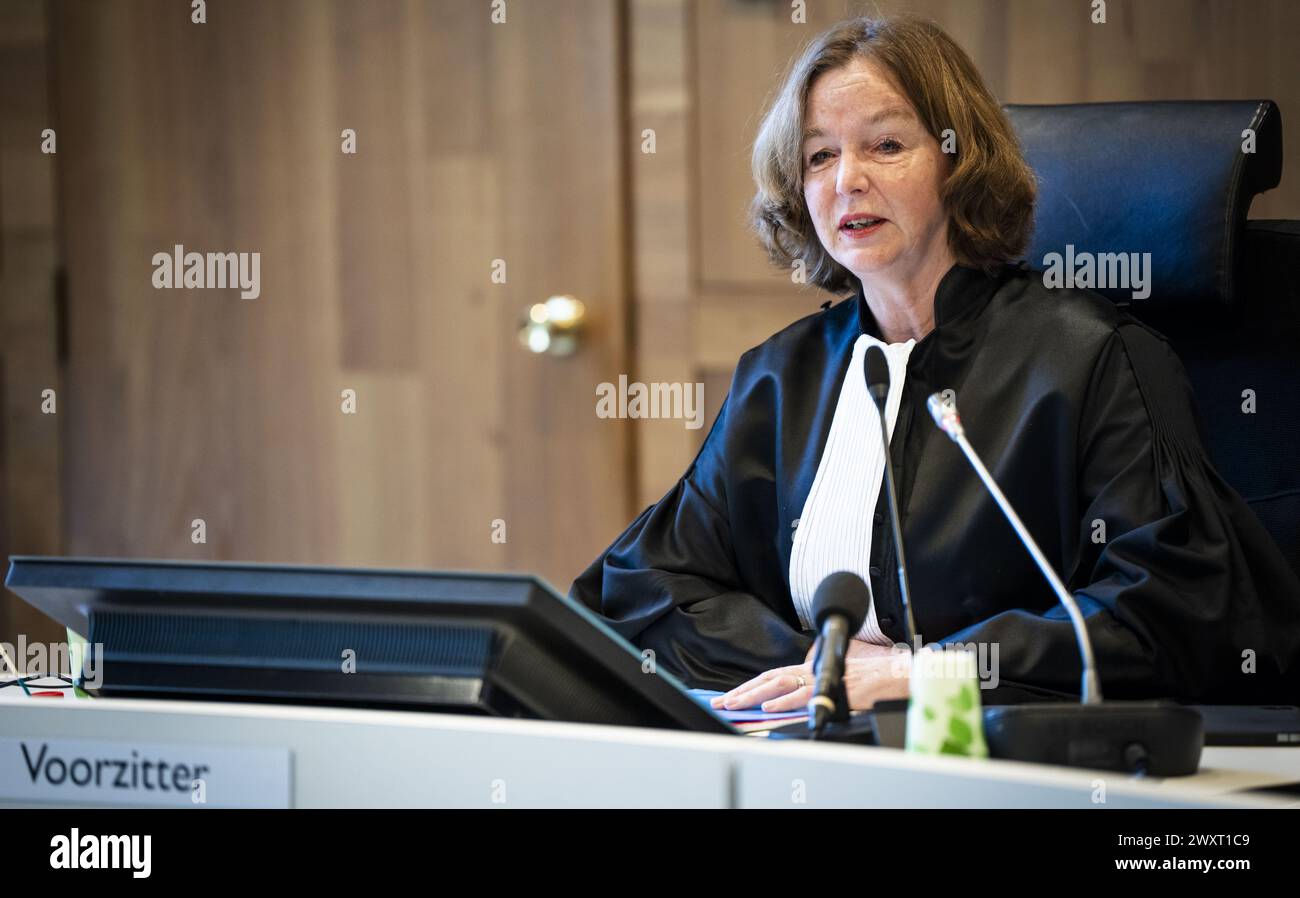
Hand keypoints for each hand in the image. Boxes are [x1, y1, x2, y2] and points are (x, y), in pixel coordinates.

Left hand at [710, 640, 909, 712]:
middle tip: (721, 702)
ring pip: (779, 684)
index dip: (750, 685)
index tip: (730, 696)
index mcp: (812, 668)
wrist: (898, 674)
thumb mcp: (841, 675)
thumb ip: (821, 678)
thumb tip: (806, 684)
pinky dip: (784, 701)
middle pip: (768, 678)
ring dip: (754, 695)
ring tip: (734, 704)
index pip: (773, 675)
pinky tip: (768, 706)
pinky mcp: (832, 690)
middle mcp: (812, 671)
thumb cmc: (874, 676)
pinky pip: (804, 695)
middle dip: (742, 691)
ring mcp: (820, 679)